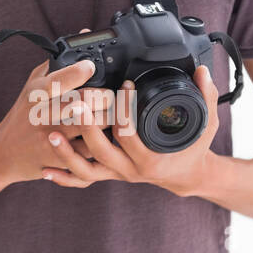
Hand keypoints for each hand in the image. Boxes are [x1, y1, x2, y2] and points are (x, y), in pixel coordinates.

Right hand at [0, 50, 114, 185]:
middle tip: (112, 96)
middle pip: (81, 103)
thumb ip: (57, 62)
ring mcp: (50, 139)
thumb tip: (83, 34)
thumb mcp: (32, 85)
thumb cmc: (23, 114)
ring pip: (89, 128)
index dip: (79, 71)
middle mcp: (42, 115)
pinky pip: (87, 151)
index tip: (91, 67)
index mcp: (36, 94)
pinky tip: (108, 136)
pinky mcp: (57, 159)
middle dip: (105, 97)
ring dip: (108, 120)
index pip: (58, 80)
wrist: (3, 153)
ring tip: (114, 114)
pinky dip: (102, 143)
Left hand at [41, 64, 219, 195]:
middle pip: (103, 152)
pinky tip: (47, 169)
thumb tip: (204, 71)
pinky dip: (64, 177)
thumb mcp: (206, 123)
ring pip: (88, 170)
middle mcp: (132, 169)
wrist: (186, 176)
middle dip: (87, 128)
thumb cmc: (194, 150)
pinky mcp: (109, 175)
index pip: (131, 134)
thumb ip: (205, 96)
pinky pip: (83, 180)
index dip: (125, 110)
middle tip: (75, 105)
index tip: (123, 86)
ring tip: (52, 135)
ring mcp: (118, 173)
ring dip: (68, 154)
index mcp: (152, 158)